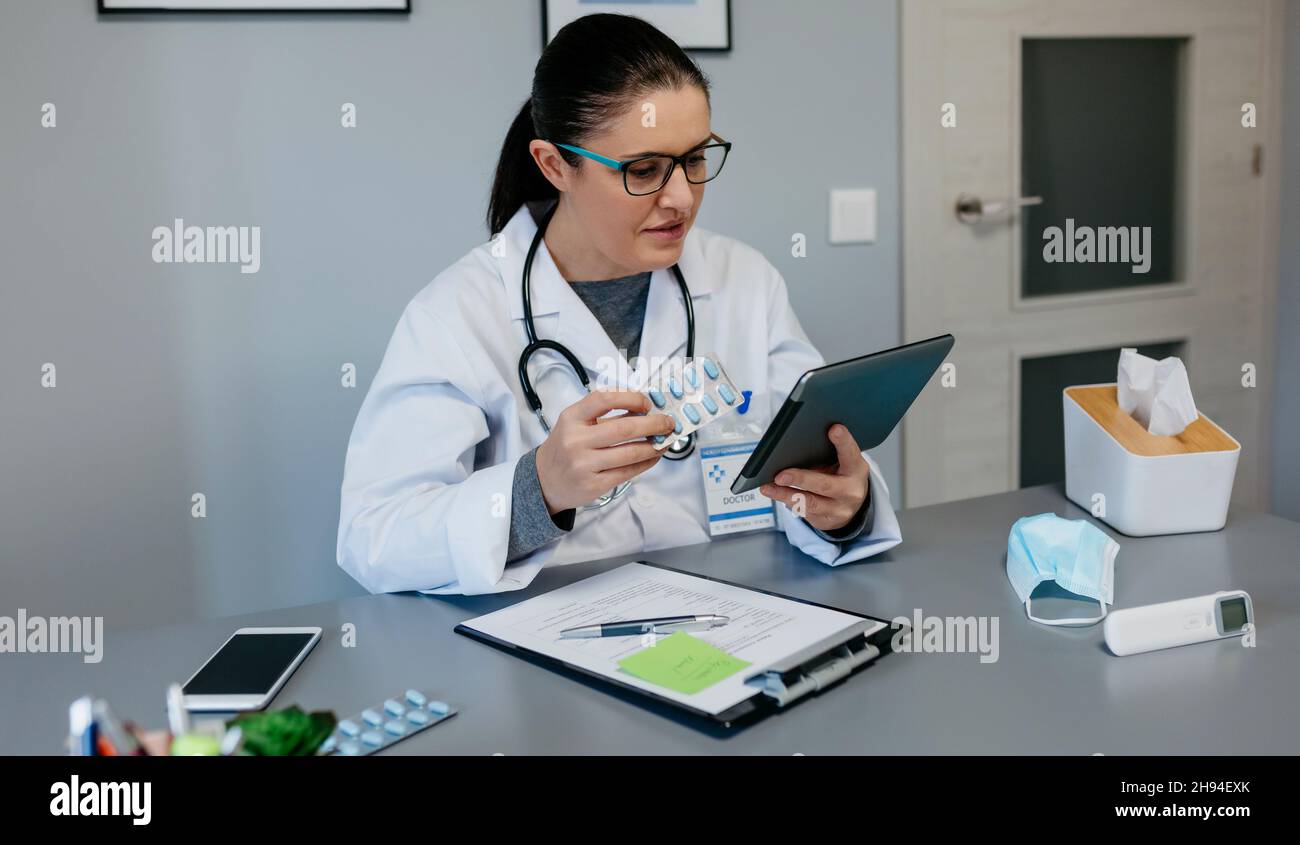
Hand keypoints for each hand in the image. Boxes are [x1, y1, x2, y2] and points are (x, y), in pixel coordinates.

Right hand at [535, 390, 675, 513]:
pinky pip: (628, 472)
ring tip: (664, 440)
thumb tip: (644, 409)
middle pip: (624, 429)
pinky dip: (646, 463)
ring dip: (654, 446)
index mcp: (571, 418)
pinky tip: (653, 456)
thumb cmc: (565, 446)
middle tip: (668, 422)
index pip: (604, 399)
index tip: (646, 402)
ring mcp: (584, 465)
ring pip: (630, 453)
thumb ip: (603, 414)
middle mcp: (576, 440)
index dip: (631, 398)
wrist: (544, 480)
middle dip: (653, 424)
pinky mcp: (594, 485)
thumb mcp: (575, 423)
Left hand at [760, 423, 869, 531]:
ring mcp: (839, 509)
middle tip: (780, 475)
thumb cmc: (841, 476)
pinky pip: (804, 512)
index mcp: (856, 469)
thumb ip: (825, 455)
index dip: (843, 441)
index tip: (834, 429)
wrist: (850, 506)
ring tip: (768, 487)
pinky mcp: (826, 521)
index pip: (851, 453)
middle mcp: (850, 491)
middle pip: (824, 484)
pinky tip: (775, 494)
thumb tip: (792, 450)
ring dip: (785, 494)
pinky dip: (787, 501)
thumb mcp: (842, 464)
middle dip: (800, 479)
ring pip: (810, 502)